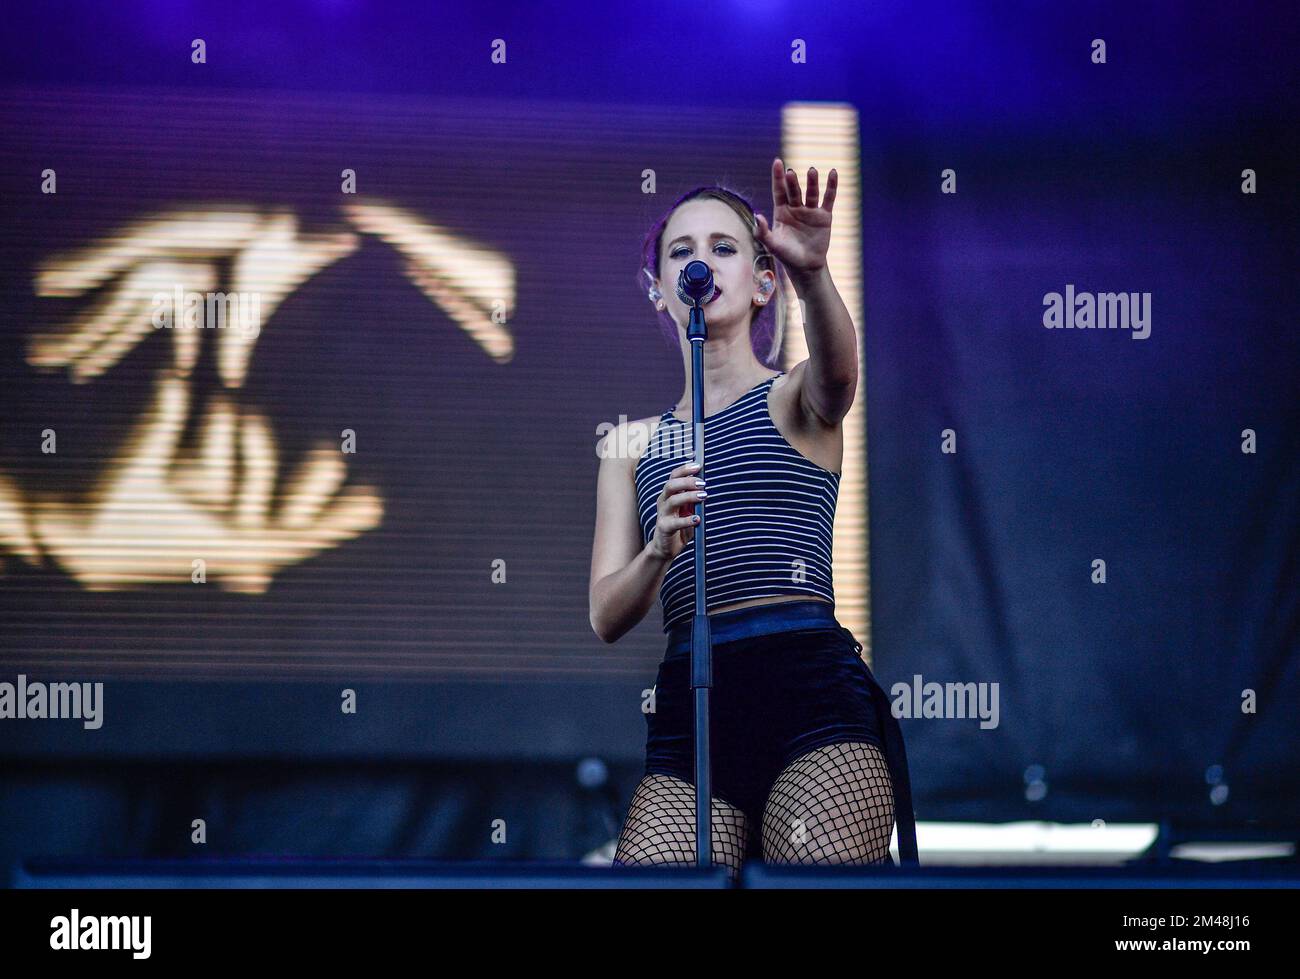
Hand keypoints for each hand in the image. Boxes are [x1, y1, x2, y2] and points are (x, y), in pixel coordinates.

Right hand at [648, 462, 706, 561]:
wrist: (666, 547)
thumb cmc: (679, 526)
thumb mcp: (688, 510)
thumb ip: (694, 499)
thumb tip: (705, 485)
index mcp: (669, 494)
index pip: (674, 476)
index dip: (684, 469)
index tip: (698, 466)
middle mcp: (664, 501)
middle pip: (671, 485)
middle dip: (687, 482)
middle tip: (703, 483)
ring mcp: (663, 514)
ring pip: (673, 501)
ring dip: (689, 497)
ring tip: (703, 496)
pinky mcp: (664, 528)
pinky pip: (675, 522)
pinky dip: (687, 520)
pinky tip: (698, 519)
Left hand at [755, 157, 836, 281]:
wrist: (806, 267)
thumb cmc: (786, 256)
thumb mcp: (772, 245)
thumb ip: (762, 232)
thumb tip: (757, 215)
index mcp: (781, 212)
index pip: (779, 190)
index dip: (778, 177)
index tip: (777, 162)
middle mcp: (796, 208)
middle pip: (794, 190)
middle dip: (793, 182)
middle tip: (791, 173)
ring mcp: (810, 211)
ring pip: (811, 192)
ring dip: (812, 182)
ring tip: (812, 171)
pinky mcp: (824, 216)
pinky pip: (828, 198)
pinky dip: (831, 186)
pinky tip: (834, 173)